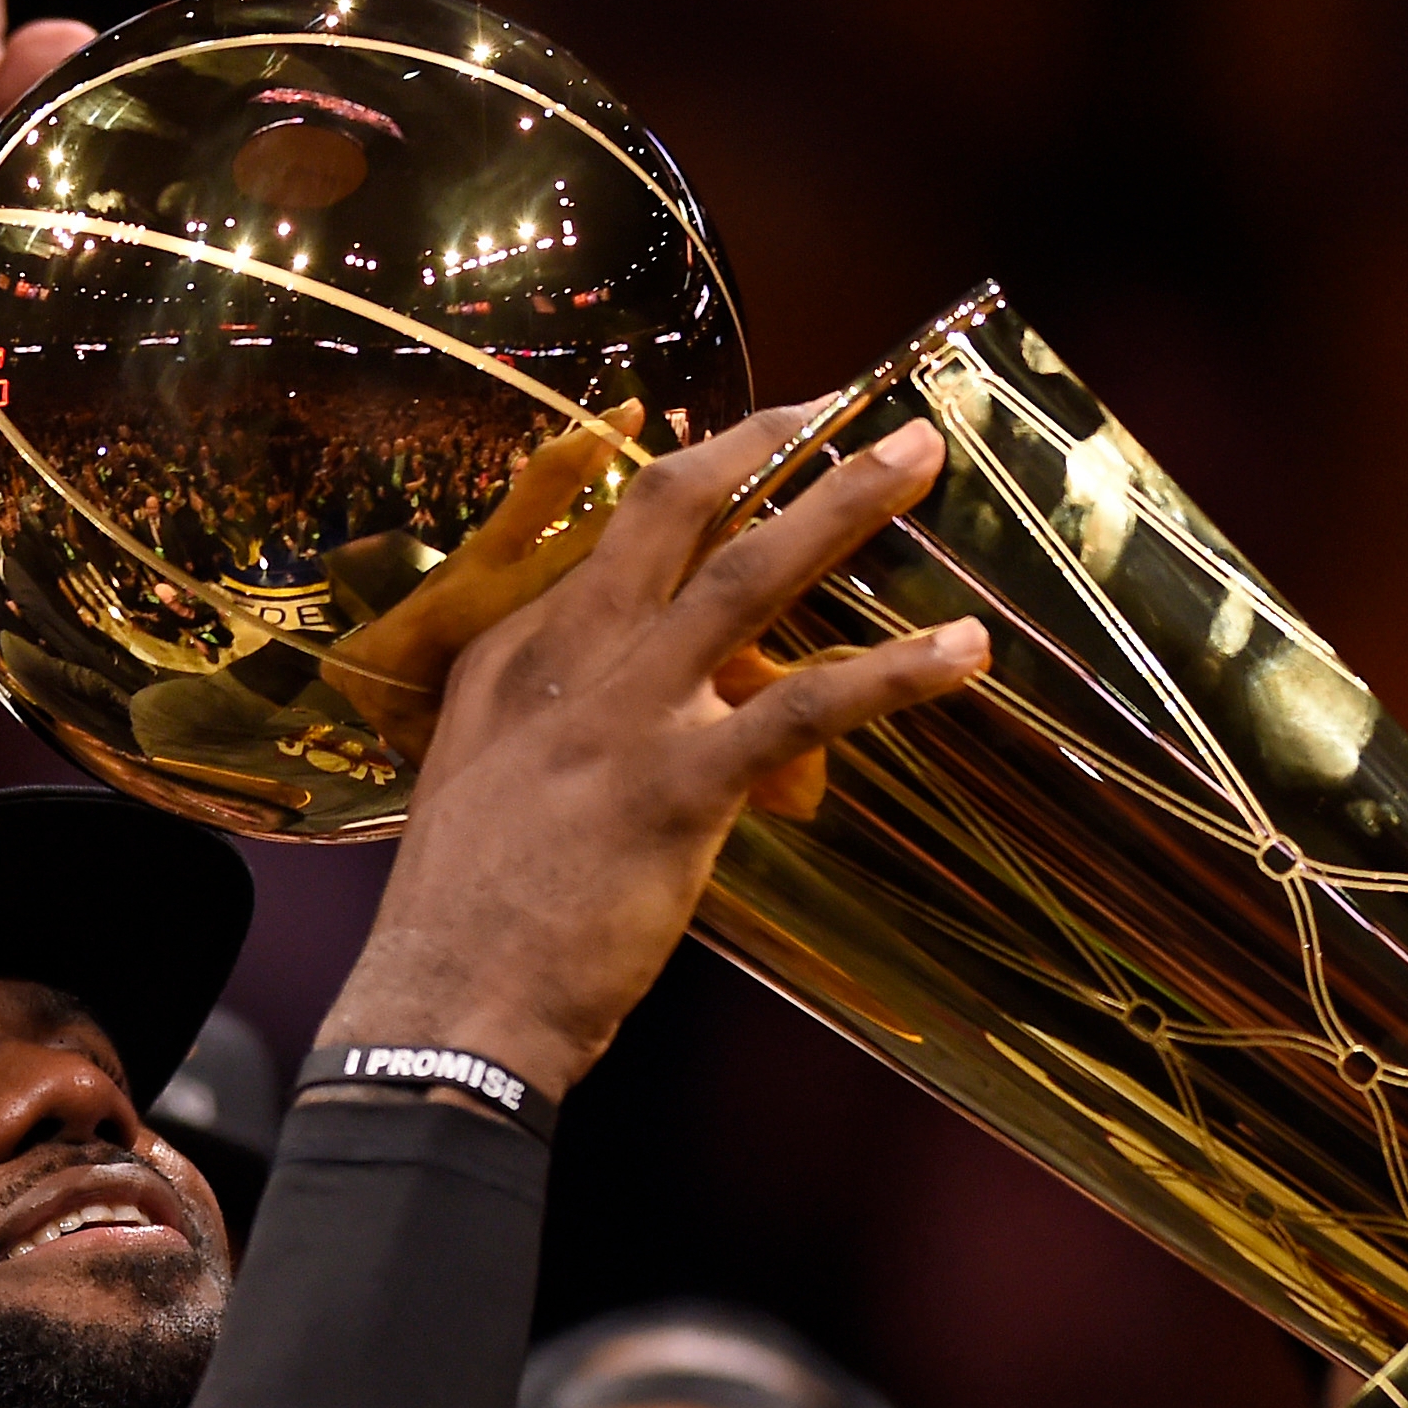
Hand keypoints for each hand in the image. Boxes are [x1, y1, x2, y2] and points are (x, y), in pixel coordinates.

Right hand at [318, 407, 986, 1097]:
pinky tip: (963, 652)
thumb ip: (581, 724)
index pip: (617, 531)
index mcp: (518, 651)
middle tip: (855, 402)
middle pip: (676, 508)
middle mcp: (569, 657)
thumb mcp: (497, 782)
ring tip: (921, 459)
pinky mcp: (679, 787)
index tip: (766, 441)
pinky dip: (893, 672)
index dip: (703, 476)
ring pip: (747, 576)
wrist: (444, 1004)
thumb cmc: (474, 915)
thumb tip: (692, 704)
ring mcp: (625, 716)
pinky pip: (804, 709)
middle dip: (773, 439)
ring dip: (842, 507)